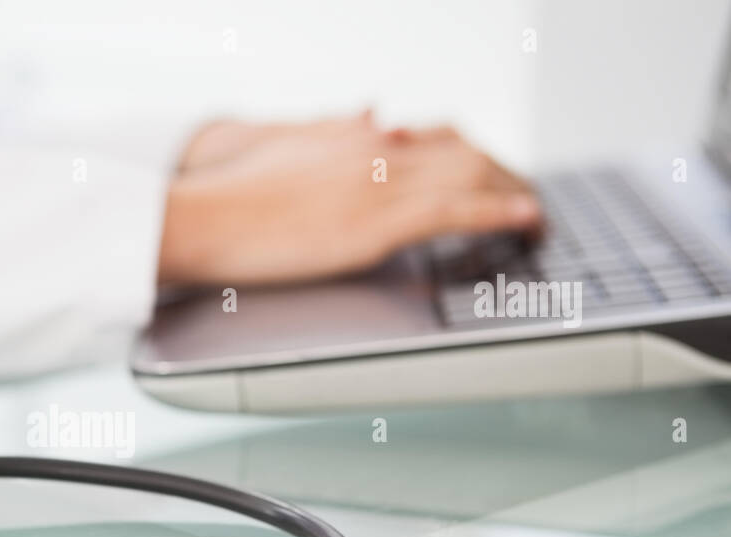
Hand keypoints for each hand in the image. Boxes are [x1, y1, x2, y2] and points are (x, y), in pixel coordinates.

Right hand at [158, 113, 541, 285]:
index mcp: (355, 137)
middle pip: (464, 150)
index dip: (469, 154)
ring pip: (474, 174)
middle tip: (523, 195)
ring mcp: (381, 184)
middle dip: (502, 171)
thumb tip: (375, 110)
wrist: (202, 215)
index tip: (486, 170)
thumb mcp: (283, 146)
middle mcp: (378, 151)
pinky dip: (503, 211)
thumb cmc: (228, 194)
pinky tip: (528, 218)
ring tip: (538, 213)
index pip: (433, 137)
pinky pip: (460, 210)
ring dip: (514, 190)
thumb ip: (334, 130)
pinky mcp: (379, 221)